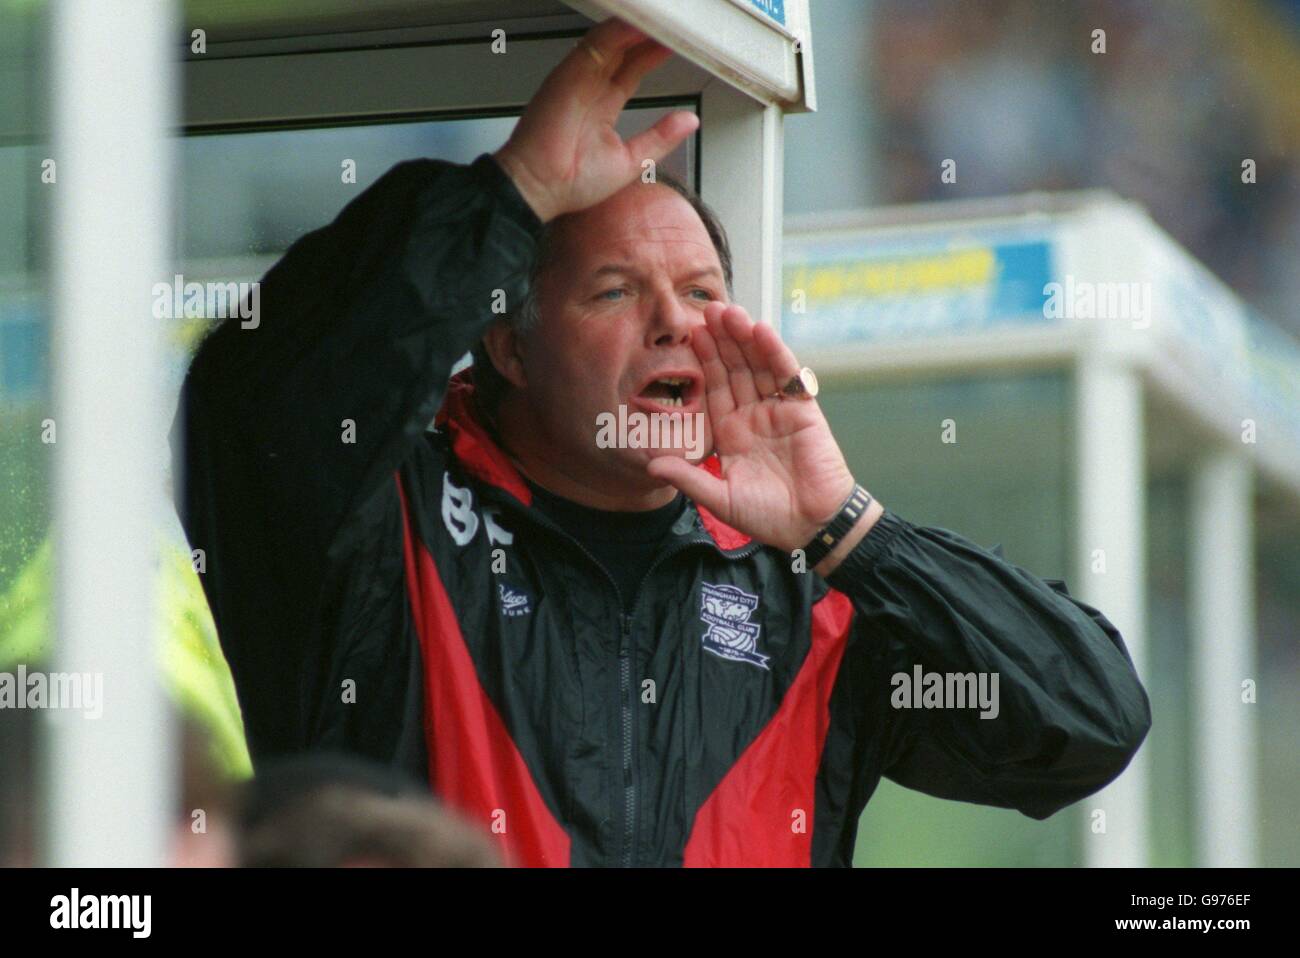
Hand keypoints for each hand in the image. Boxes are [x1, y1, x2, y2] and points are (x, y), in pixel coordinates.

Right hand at [492, 18, 698, 222]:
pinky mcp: (568, 75)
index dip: (651, 56)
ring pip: (610, 42)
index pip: (631, 71)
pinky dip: (617, 33)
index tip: (676, 46)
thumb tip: (689, 121)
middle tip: (673, 26)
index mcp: (602, 108)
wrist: (540, 190)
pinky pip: (595, 45)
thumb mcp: (633, 161)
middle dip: (646, 37)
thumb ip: (661, 137)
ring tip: (661, 21)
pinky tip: (637, 28)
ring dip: (635, 30)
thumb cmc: (573, 183)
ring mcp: (578, 79)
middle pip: (622, 51)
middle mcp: (589, 89)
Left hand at [645, 302, 870, 555]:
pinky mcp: (803, 412)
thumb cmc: (768, 516)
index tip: (690, 334)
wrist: (811, 527)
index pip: (714, 387)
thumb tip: (651, 465)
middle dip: (722, 339)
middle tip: (707, 308)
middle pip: (735, 368)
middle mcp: (753, 415)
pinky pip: (787, 378)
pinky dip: (775, 354)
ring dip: (745, 338)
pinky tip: (761, 331)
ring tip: (730, 311)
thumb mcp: (720, 498)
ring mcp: (778, 411)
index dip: (703, 360)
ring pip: (759, 366)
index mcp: (731, 432)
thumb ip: (689, 478)